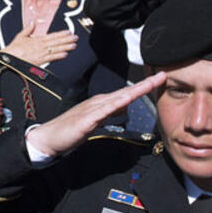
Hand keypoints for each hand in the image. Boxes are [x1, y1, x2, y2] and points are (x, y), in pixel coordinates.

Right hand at [2, 22, 77, 65]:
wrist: (10, 58)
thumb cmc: (14, 49)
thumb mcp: (21, 36)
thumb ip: (28, 29)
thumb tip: (32, 22)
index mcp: (38, 40)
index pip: (52, 35)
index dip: (61, 34)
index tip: (68, 32)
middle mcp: (41, 46)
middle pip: (57, 42)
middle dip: (67, 39)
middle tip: (75, 37)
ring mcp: (42, 53)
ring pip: (56, 49)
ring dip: (66, 47)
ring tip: (74, 45)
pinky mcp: (40, 61)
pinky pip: (51, 58)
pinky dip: (59, 56)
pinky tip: (65, 54)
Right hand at [27, 73, 166, 157]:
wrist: (49, 138)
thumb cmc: (70, 130)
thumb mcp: (95, 121)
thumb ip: (109, 113)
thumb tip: (124, 107)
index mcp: (102, 103)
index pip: (126, 93)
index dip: (143, 86)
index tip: (159, 79)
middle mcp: (99, 102)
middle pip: (126, 91)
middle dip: (145, 84)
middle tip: (162, 74)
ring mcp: (92, 109)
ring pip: (119, 97)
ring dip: (136, 90)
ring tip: (151, 83)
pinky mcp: (86, 119)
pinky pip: (105, 110)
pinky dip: (117, 104)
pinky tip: (127, 100)